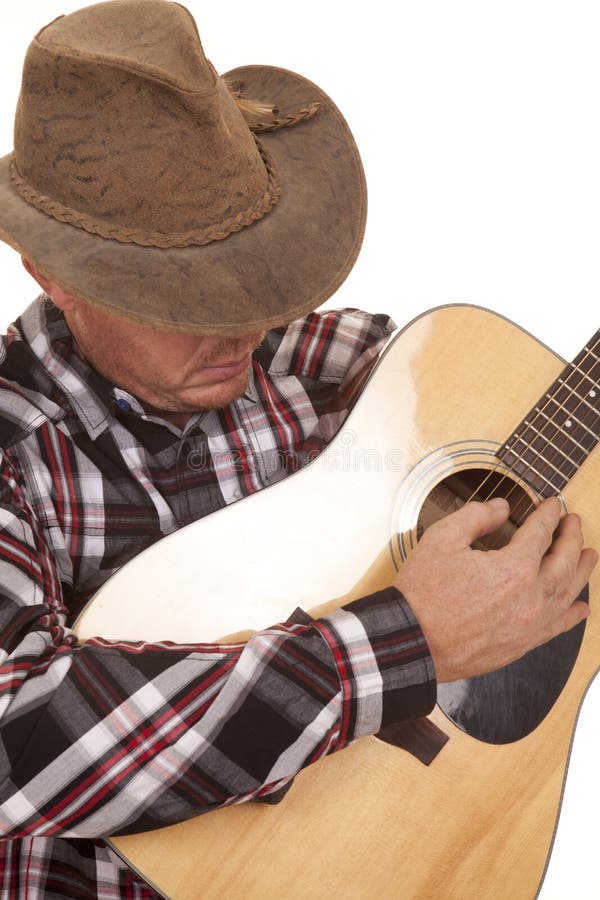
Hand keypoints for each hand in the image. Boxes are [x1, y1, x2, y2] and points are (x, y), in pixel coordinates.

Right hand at [394, 496, 597, 682]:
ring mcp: (529, 625)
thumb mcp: (442, 539)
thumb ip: (476, 516)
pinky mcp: (522, 645)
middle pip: (564, 561)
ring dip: (583, 571)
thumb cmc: (423, 594)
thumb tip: (500, 507)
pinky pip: (558, 628)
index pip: (541, 533)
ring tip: (591, 556)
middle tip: (574, 523)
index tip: (552, 504)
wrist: (412, 641)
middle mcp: (531, 598)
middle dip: (572, 538)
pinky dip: (573, 616)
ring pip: (569, 594)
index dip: (548, 514)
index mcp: (513, 568)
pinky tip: (581, 608)